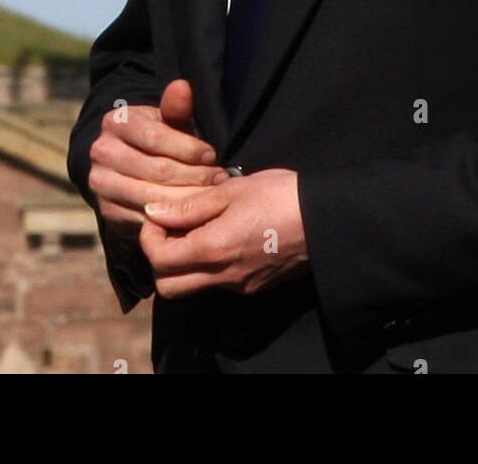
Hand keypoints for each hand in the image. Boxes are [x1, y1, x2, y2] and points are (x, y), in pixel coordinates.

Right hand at [88, 78, 225, 238]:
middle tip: (220, 179)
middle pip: (155, 169)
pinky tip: (194, 213)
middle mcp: (101, 151)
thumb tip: (182, 86)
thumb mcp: (167, 121)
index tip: (213, 155)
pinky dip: (173, 219)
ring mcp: (101, 183)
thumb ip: (176, 107)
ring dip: (188, 199)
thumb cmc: (158, 139)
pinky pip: (145, 218)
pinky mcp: (107, 210)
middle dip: (194, 176)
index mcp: (116, 122)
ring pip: (152, 196)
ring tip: (212, 196)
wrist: (129, 169)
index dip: (188, 148)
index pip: (155, 137)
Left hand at [139, 168, 308, 297]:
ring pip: (192, 287)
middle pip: (169, 286)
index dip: (149, 236)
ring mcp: (240, 286)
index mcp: (213, 250)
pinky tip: (223, 235)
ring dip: (184, 263)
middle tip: (173, 227)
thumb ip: (190, 206)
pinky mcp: (254, 286)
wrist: (328, 219)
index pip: (158, 259)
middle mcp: (223, 277)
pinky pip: (217, 283)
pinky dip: (207, 265)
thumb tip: (154, 211)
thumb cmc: (279, 196)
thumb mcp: (232, 190)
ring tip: (199, 227)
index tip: (160, 213)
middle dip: (160, 258)